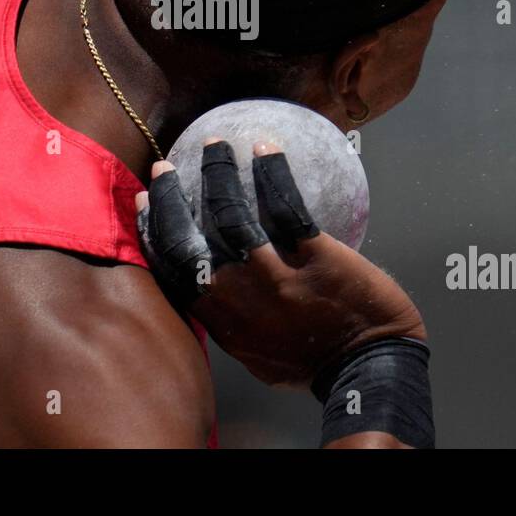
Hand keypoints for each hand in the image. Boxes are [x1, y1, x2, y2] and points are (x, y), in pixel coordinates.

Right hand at [136, 140, 426, 387]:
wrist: (370, 370)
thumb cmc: (313, 363)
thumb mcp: (256, 351)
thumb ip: (231, 318)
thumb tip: (212, 285)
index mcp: (221, 320)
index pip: (172, 269)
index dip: (152, 232)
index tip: (144, 201)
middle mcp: (239, 297)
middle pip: (187, 241)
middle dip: (169, 200)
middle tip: (164, 167)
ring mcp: (276, 277)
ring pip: (231, 215)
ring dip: (218, 173)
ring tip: (215, 145)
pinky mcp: (315, 257)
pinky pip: (286, 205)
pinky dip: (271, 172)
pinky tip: (265, 148)